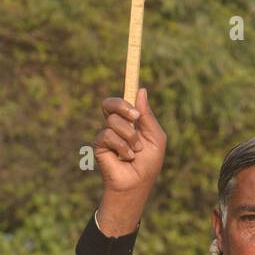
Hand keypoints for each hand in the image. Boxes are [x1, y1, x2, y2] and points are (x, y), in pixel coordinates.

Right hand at [94, 87, 166, 236]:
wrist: (137, 184)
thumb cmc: (149, 162)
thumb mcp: (155, 137)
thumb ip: (147, 116)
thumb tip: (140, 90)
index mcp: (131, 121)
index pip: (124, 99)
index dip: (124, 86)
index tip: (132, 70)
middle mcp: (117, 125)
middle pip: (110, 103)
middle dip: (122, 106)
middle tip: (134, 116)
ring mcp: (106, 134)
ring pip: (113, 121)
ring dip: (130, 136)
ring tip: (136, 151)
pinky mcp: (98, 145)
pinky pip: (107, 135)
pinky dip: (121, 146)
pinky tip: (126, 156)